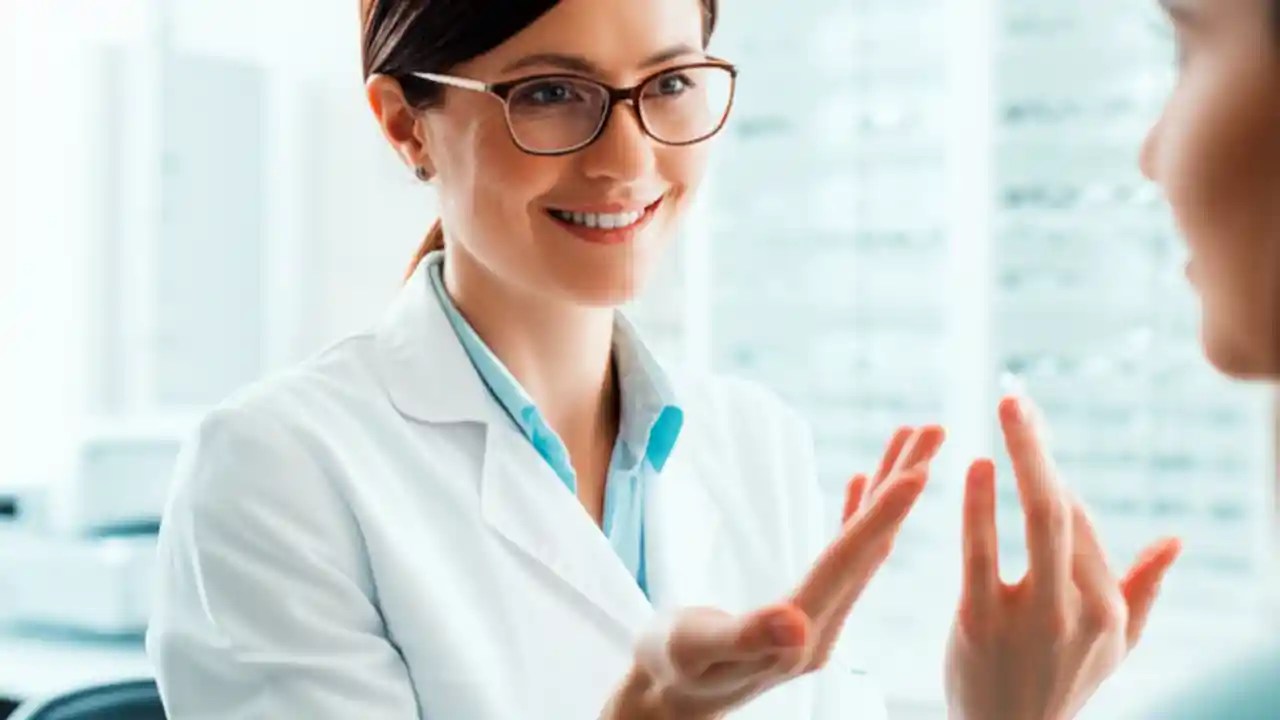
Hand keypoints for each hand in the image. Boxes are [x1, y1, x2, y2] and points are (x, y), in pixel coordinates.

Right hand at [603, 426, 945, 719]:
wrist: (668, 698)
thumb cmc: (671, 669)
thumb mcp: (696, 649)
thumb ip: (745, 637)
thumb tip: (793, 624)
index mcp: (800, 635)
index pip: (847, 564)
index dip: (881, 517)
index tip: (919, 472)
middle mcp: (820, 628)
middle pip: (870, 547)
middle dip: (902, 486)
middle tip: (935, 431)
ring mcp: (816, 620)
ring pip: (862, 546)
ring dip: (888, 491)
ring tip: (911, 439)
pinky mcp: (804, 612)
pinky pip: (840, 554)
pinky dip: (855, 515)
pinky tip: (862, 482)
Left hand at [944, 396, 1181, 719]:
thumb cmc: (1058, 682)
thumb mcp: (1113, 647)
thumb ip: (1143, 591)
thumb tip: (1175, 541)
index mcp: (1106, 609)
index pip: (1080, 523)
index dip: (1050, 473)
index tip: (1026, 432)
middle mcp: (1075, 610)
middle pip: (1062, 511)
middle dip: (1038, 448)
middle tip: (1013, 398)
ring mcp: (1028, 617)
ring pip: (1033, 526)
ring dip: (1018, 463)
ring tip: (1002, 415)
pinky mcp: (979, 624)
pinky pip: (980, 555)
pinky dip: (979, 507)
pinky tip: (975, 468)